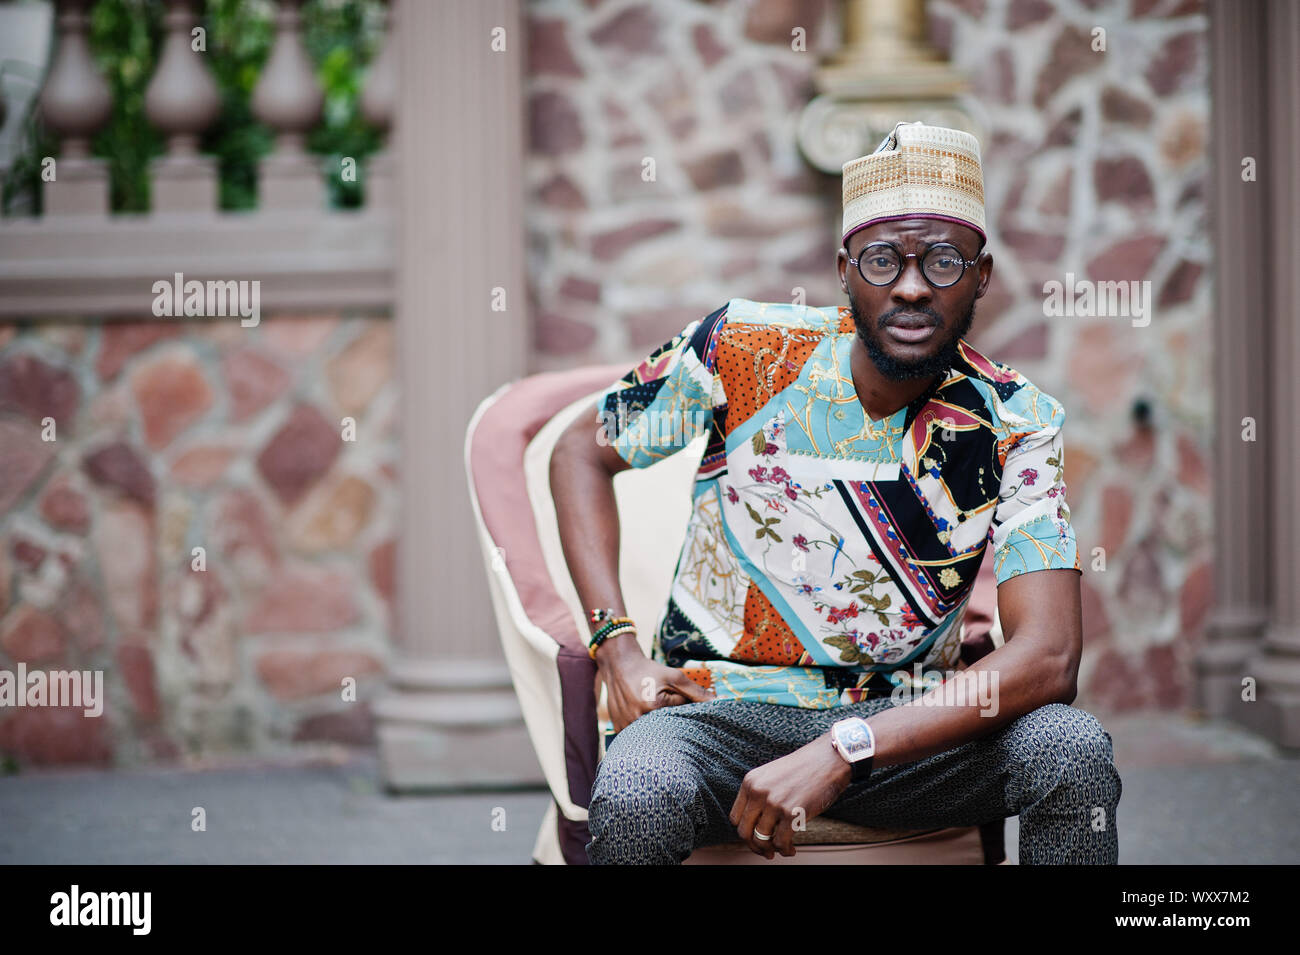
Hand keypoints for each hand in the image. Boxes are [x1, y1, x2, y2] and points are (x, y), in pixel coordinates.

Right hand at [596, 638, 714, 731]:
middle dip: (668, 717)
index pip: (680, 714)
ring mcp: (626, 725)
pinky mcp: (619, 728)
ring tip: (647, 704)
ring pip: (650, 731)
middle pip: (666, 726)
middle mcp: (638, 719)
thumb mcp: (674, 676)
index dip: (681, 704)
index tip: (672, 695)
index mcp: (654, 707)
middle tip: (658, 699)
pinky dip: (641, 727)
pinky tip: (638, 711)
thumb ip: (696, 691)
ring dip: (654, 723)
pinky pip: (636, 735)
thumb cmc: (648, 670)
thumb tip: (718, 702)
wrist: (619, 665)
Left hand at [729, 735, 852, 858]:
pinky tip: (791, 849)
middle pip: (744, 831)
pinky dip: (785, 850)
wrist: (828, 759)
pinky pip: (780, 843)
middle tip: (765, 851)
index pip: (735, 818)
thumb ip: (760, 794)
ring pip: (761, 840)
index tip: (754, 837)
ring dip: (770, 850)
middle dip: (754, 846)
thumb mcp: (771, 775)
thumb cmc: (803, 768)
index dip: (745, 832)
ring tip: (782, 850)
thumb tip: (756, 823)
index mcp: (750, 782)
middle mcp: (758, 792)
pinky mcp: (791, 813)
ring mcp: (774, 803)